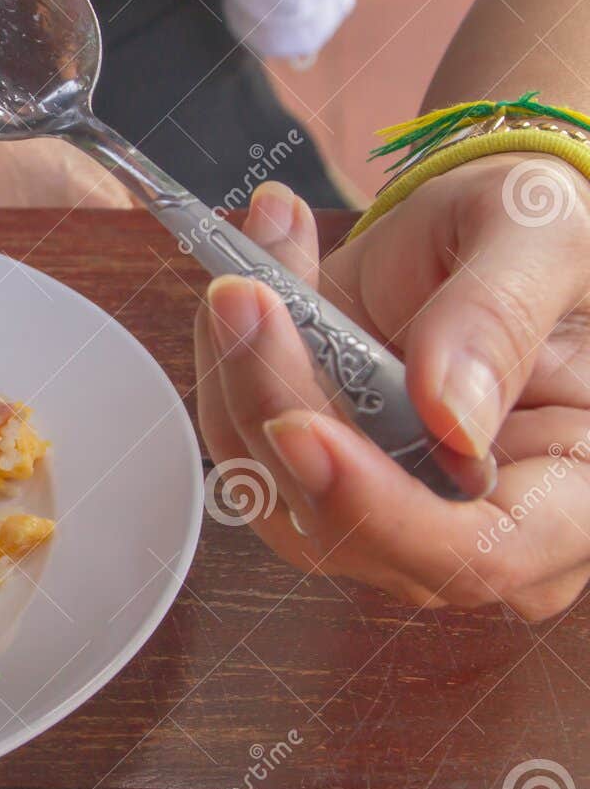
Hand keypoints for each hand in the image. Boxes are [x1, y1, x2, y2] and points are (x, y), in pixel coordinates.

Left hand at [194, 155, 589, 619]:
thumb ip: (500, 321)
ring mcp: (388, 511)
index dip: (380, 509)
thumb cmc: (544, 240)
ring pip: (275, 488)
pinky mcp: (320, 472)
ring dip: (239, 374)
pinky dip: (232, 360)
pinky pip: (247, 442)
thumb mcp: (545, 238)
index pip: (481, 555)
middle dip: (275, 406)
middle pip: (348, 528)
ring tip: (249, 270)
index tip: (298, 425)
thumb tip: (449, 420)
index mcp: (577, 496)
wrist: (489, 233)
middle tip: (243, 292)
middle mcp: (479, 530)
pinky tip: (253, 279)